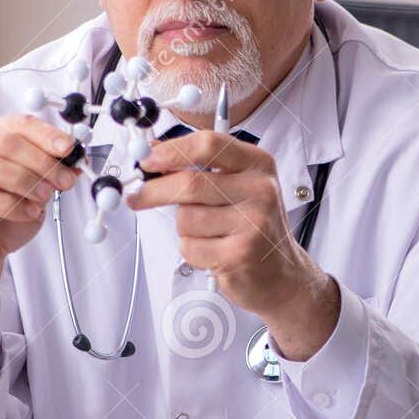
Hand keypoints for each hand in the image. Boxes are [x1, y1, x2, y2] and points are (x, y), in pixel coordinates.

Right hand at [0, 115, 81, 344]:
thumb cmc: (5, 218)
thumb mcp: (38, 191)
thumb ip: (52, 172)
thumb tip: (76, 158)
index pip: (17, 124)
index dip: (45, 134)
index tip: (69, 148)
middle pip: (2, 141)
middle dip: (40, 161)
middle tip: (64, 181)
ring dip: (24, 180)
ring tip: (45, 198)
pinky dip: (11, 205)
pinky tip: (28, 213)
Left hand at [129, 131, 340, 359]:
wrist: (282, 273)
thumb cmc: (253, 226)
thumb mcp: (240, 186)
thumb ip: (203, 168)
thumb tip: (153, 159)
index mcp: (258, 164)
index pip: (208, 145)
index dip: (170, 151)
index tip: (146, 160)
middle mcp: (260, 191)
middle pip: (190, 184)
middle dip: (153, 191)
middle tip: (136, 196)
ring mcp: (253, 224)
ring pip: (185, 219)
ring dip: (184, 228)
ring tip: (208, 234)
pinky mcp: (239, 254)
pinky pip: (190, 247)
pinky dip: (192, 251)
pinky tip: (214, 252)